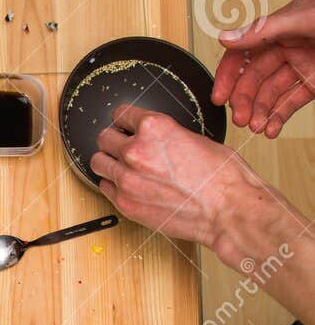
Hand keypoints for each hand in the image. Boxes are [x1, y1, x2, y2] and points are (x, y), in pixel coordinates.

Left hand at [91, 106, 275, 262]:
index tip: (126, 126)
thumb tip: (155, 140)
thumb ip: (165, 137)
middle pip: (104, 138)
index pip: (120, 114)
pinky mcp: (125, 203)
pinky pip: (104, 188)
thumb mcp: (195, 139)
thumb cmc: (221, 177)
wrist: (227, 210)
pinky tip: (127, 186)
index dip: (125, 121)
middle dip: (114, 141)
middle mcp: (136, 151)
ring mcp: (127, 179)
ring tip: (121, 167)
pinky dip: (113, 185)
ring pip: (98, 162)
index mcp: (154, 127)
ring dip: (108, 162)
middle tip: (122, 147)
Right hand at [212, 0, 314, 136]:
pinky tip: (271, 128)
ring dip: (261, 112)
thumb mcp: (306, 18)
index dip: (229, 74)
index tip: (220, 96)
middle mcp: (287, 47)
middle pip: (255, 78)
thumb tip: (227, 37)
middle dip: (246, 100)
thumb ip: (266, 29)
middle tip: (241, 118)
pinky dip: (279, 117)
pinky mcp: (314, 84)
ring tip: (258, 127)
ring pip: (271, 93)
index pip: (243, 52)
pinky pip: (290, 102)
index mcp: (279, 28)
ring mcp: (301, 66)